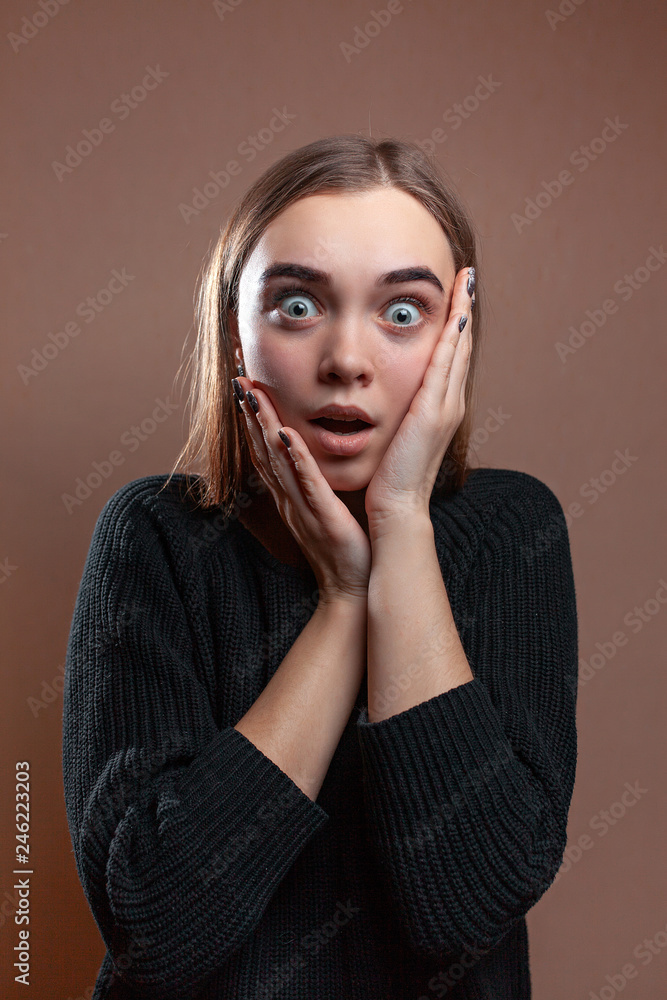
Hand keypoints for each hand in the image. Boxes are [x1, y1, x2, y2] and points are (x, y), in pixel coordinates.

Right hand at [234, 377, 371, 603]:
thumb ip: (313, 479)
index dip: (252, 416)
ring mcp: (302, 507)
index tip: (244, 382)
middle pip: (261, 448)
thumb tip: (310, 451)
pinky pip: (307, 483)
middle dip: (249, 412)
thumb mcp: (322, 506)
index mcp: (289, 493)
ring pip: (277, 461)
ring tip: (252, 395)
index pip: (264, 448)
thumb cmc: (344, 546)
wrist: (353, 588)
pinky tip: (288, 434)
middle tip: (237, 377)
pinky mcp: (322, 516)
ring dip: (263, 426)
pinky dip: (296, 457)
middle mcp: (288, 498)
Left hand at [364, 265, 474, 531]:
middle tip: (467, 274)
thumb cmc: (389, 481)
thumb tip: (382, 399)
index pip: (448, 359)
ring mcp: (444, 408)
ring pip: (458, 350)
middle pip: (460, 347)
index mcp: (437, 410)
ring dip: (463, 313)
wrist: (396, 512)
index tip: (455, 294)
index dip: (454, 326)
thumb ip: (394, 416)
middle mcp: (447, 405)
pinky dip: (453, 336)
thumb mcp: (394, 438)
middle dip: (464, 309)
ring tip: (466, 281)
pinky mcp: (433, 413)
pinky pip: (445, 365)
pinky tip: (456, 311)